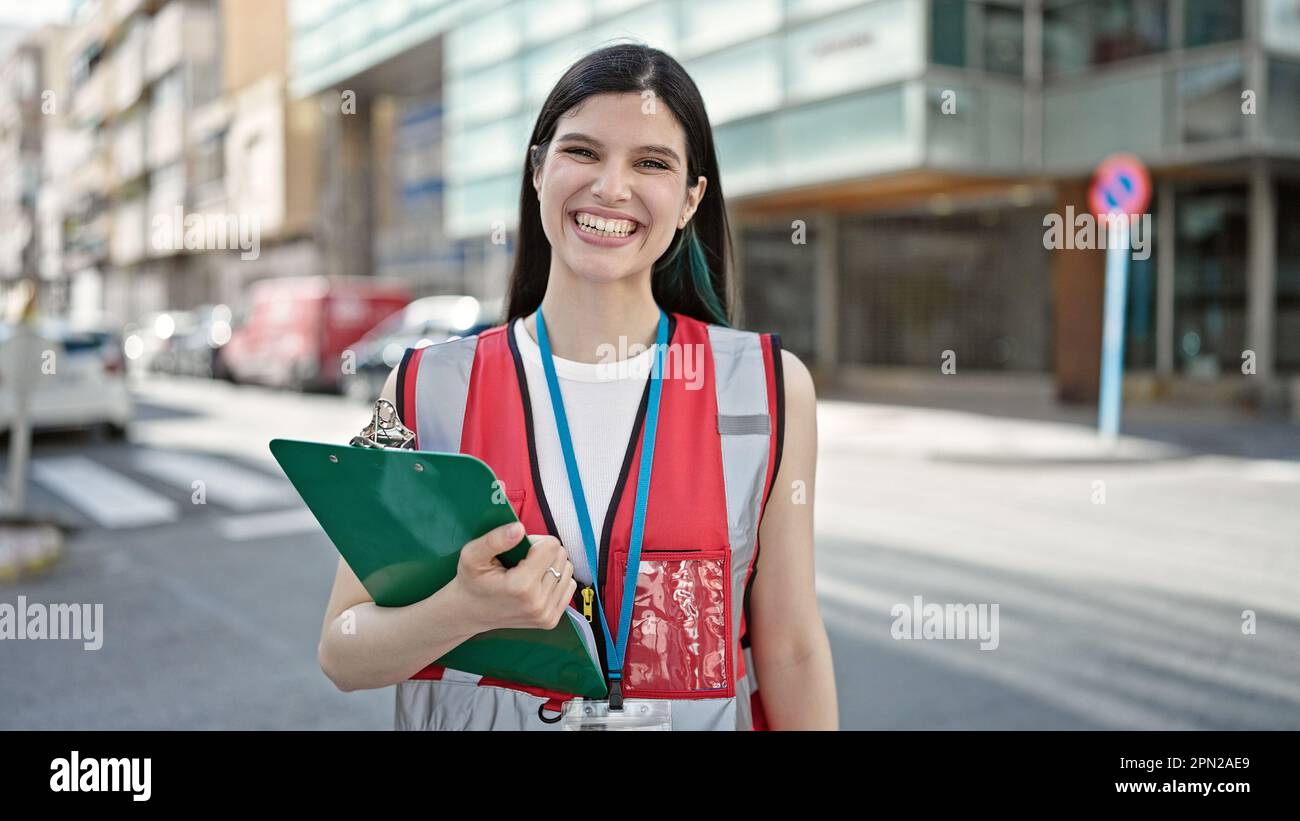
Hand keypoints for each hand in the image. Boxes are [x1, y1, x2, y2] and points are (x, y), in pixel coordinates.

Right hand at [451, 522, 575, 632]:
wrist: (470, 613)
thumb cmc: (471, 581)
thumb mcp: (472, 555)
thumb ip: (494, 539)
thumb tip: (519, 528)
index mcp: (520, 586)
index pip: (551, 546)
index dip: (535, 541)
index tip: (519, 550)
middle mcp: (537, 603)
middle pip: (560, 556)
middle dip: (542, 552)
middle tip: (521, 562)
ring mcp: (545, 614)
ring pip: (567, 569)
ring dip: (550, 565)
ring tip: (528, 572)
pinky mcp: (551, 620)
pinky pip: (569, 586)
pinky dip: (556, 579)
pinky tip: (536, 584)